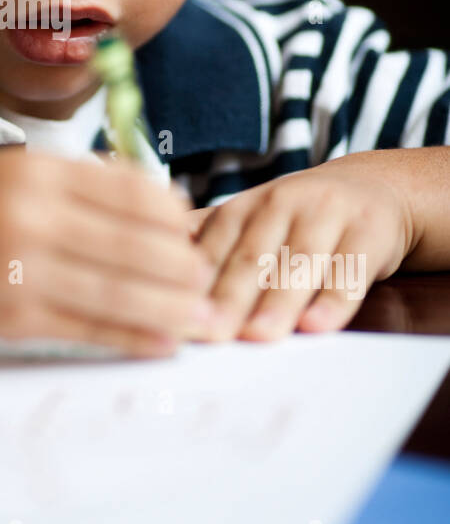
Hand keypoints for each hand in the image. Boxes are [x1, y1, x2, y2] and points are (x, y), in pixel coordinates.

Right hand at [0, 148, 216, 356]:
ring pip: (116, 295)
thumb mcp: (23, 169)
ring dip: (170, 308)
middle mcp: (32, 220)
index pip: (130, 195)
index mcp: (40, 174)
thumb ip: (88, 182)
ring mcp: (21, 272)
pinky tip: (163, 341)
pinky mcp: (12, 318)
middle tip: (210, 279)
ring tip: (202, 315)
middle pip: (132, 248)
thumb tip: (166, 203)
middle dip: (182, 267)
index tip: (194, 229)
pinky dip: (131, 338)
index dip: (173, 217)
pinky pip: (86, 331)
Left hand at [188, 156, 415, 341]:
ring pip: (299, 262)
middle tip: (212, 335)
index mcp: (244, 206)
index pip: (214, 247)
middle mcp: (281, 203)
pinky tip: (317, 325)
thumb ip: (207, 245)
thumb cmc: (297, 219)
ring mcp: (327, 214)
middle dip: (230, 297)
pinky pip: (350, 269)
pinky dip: (334, 299)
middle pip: (253, 256)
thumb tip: (149, 275)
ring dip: (278, 301)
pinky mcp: (370, 231)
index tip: (177, 318)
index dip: (195, 284)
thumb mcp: (250, 221)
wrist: (374, 188)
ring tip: (260, 335)